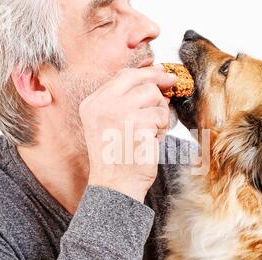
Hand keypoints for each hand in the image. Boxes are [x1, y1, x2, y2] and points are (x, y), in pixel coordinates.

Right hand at [79, 65, 176, 202]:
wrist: (115, 185)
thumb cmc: (116, 157)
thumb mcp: (108, 123)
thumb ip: (125, 100)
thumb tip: (158, 76)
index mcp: (92, 103)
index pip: (123, 75)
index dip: (147, 73)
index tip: (163, 73)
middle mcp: (103, 104)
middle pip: (141, 81)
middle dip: (159, 88)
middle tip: (170, 92)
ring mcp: (121, 113)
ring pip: (154, 97)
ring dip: (159, 113)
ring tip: (150, 130)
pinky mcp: (139, 125)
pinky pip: (161, 116)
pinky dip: (162, 128)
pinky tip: (151, 140)